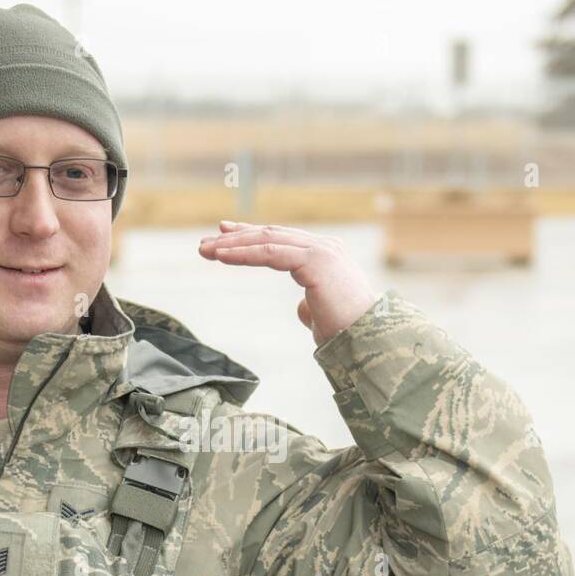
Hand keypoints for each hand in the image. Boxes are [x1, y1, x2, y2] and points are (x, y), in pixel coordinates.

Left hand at [197, 220, 382, 345]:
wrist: (368, 340)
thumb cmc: (347, 332)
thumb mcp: (323, 314)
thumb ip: (310, 304)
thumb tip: (301, 307)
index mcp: (326, 255)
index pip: (281, 239)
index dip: (251, 236)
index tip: (224, 236)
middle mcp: (324, 247)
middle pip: (271, 234)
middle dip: (236, 238)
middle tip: (206, 243)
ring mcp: (321, 250)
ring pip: (267, 240)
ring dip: (233, 245)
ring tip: (206, 250)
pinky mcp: (315, 261)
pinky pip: (270, 253)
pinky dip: (243, 253)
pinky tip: (222, 257)